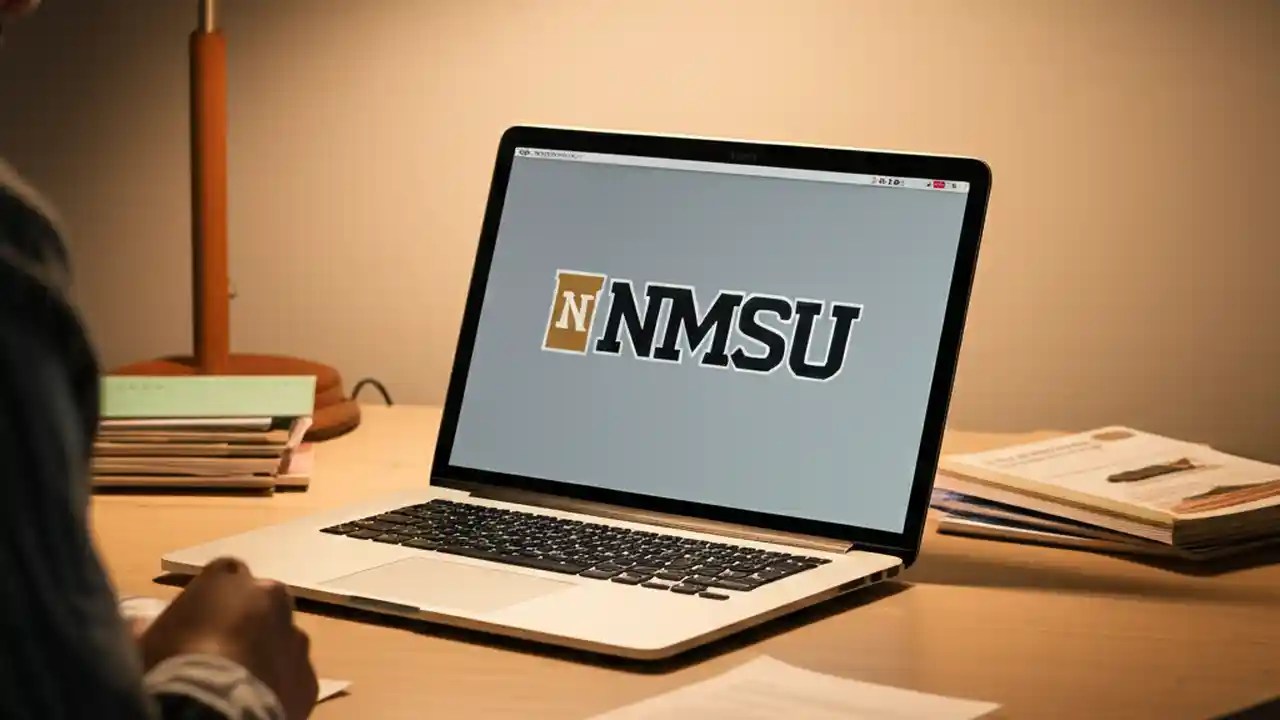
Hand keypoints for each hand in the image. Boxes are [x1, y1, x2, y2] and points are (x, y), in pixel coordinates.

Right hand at [140, 557, 318, 719]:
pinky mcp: (310, 676)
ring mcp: (295, 636)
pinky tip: (257, 701)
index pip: (224, 573)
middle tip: (222, 651)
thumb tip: (136, 625)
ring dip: (267, 652)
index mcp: (227, 579)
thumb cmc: (171, 668)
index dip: (213, 597)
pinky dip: (280, 685)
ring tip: (240, 680)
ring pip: (282, 638)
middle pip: (261, 601)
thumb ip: (146, 628)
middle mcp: (270, 597)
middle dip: (247, 619)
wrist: (214, 712)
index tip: (200, 619)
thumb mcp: (143, 644)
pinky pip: (294, 676)